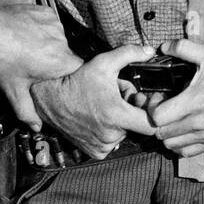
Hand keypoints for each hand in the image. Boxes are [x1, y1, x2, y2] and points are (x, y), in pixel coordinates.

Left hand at [0, 0, 80, 129]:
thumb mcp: (12, 91)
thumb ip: (28, 113)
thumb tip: (38, 128)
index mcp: (60, 61)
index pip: (79, 71)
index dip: (71, 78)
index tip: (62, 81)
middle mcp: (63, 41)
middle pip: (68, 55)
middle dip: (56, 62)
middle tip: (38, 67)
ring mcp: (55, 24)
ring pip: (59, 39)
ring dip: (49, 45)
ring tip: (29, 50)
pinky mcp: (46, 12)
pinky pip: (51, 24)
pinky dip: (43, 30)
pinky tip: (27, 35)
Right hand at [30, 45, 157, 158]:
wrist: (50, 99)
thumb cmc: (77, 81)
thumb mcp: (104, 62)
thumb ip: (130, 53)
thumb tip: (150, 51)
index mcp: (117, 115)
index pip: (153, 125)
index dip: (154, 113)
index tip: (146, 101)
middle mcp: (111, 135)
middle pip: (137, 126)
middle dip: (134, 110)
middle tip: (121, 96)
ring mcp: (102, 146)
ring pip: (125, 133)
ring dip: (122, 121)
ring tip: (108, 105)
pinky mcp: (95, 152)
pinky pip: (113, 143)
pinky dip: (110, 132)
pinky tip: (100, 118)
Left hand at [149, 39, 203, 156]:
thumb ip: (182, 47)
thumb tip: (162, 46)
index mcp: (193, 102)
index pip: (157, 117)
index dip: (152, 107)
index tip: (160, 98)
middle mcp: (197, 123)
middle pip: (160, 133)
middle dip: (157, 120)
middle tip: (164, 107)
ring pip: (171, 145)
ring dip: (167, 133)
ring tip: (173, 119)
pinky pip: (186, 152)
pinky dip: (180, 144)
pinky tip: (183, 129)